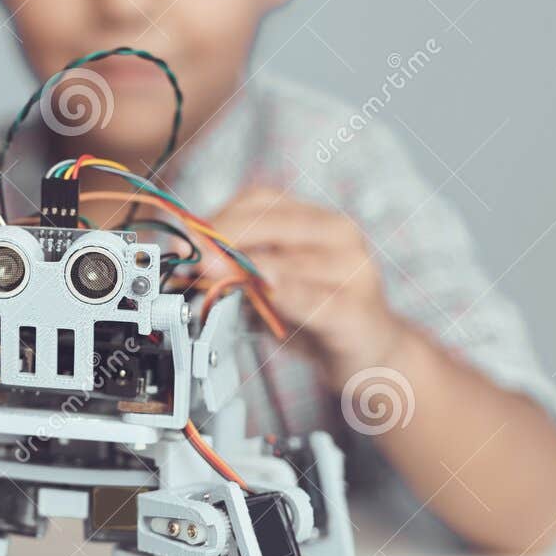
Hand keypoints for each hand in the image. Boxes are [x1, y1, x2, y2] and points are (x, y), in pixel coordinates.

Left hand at [205, 186, 406, 383]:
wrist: (370, 355)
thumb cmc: (316, 314)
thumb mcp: (271, 282)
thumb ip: (238, 265)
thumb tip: (188, 257)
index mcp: (317, 220)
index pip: (261, 201)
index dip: (217, 217)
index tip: (185, 239)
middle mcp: (341, 235)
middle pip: (274, 224)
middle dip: (224, 243)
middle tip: (193, 263)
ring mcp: (355, 271)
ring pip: (291, 263)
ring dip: (245, 274)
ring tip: (214, 283)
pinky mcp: (358, 312)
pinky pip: (315, 300)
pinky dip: (286, 296)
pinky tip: (265, 293)